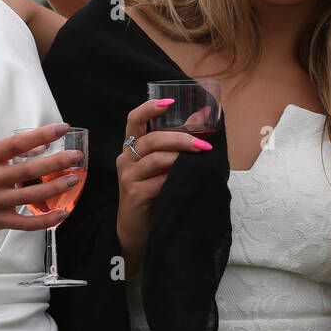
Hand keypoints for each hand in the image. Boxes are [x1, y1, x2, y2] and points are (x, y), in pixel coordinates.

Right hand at [0, 123, 83, 246]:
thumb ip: (5, 155)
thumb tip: (36, 148)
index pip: (19, 142)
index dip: (42, 134)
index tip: (61, 128)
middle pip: (31, 169)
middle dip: (57, 161)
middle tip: (76, 156)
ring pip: (32, 195)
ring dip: (56, 187)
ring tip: (73, 179)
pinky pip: (26, 223)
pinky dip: (46, 220)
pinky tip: (61, 214)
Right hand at [115, 99, 212, 270]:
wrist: (137, 230)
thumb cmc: (153, 192)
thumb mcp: (164, 165)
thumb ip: (178, 142)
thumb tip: (204, 116)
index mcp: (132, 147)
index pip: (134, 120)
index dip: (149, 108)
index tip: (169, 100)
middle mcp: (126, 158)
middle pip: (151, 139)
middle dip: (180, 137)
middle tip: (203, 143)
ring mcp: (128, 177)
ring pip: (155, 158)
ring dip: (180, 156)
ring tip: (199, 158)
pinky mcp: (133, 195)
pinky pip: (157, 182)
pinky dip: (173, 179)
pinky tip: (185, 180)